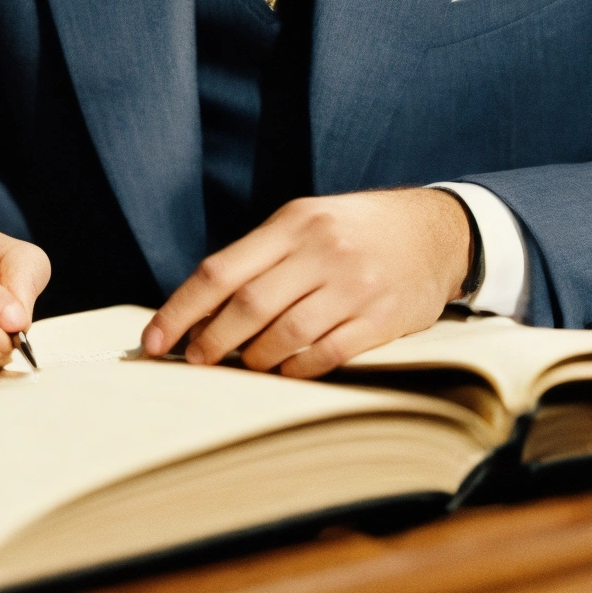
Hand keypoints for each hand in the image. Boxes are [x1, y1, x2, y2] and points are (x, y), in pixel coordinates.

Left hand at [141, 189, 470, 377]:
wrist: (437, 230)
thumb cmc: (353, 230)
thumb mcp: (305, 222)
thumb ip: (259, 259)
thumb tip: (200, 311)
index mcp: (292, 223)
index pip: (220, 271)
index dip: (180, 310)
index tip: (154, 339)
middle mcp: (321, 251)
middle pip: (247, 306)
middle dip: (212, 342)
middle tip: (195, 360)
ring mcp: (354, 285)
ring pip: (284, 335)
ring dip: (254, 359)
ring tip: (244, 363)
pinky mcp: (382, 318)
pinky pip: (326, 354)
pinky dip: (296, 369)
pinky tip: (285, 369)